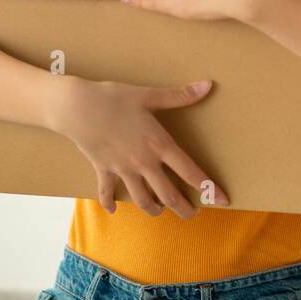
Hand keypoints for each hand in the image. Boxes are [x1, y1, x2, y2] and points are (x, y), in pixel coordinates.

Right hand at [47, 75, 230, 216]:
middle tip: (193, 214)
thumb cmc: (114, 97)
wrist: (76, 107)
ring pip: (142, 200)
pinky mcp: (103, 170)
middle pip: (169, 195)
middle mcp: (144, 162)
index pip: (190, 172)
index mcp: (159, 144)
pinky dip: (110, 202)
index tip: (224, 200)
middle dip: (184, 208)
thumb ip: (179, 95)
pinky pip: (106, 192)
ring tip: (161, 211)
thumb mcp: (148, 95)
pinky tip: (113, 209)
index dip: (209, 188)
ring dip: (154, 210)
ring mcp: (123, 169)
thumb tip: (208, 86)